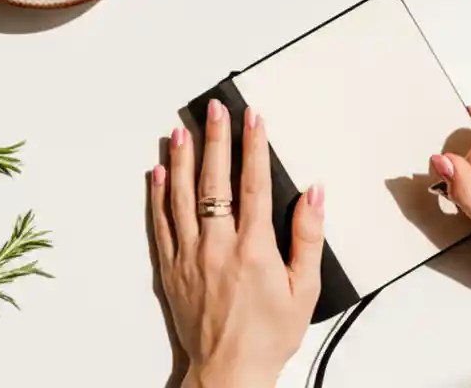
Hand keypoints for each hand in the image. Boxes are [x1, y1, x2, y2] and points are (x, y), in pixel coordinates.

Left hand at [150, 99, 324, 387]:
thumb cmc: (270, 334)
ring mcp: (190, 256)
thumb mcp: (305, 287)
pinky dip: (158, 195)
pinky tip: (158, 173)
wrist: (230, 371)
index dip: (253, 146)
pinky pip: (162, 223)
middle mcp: (217, 246)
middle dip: (215, 139)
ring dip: (181, 159)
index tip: (253, 118)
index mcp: (253, 248)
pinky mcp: (172, 269)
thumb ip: (308, 236)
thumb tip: (313, 195)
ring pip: (182, 196)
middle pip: (214, 181)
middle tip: (213, 109)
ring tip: (180, 130)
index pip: (252, 184)